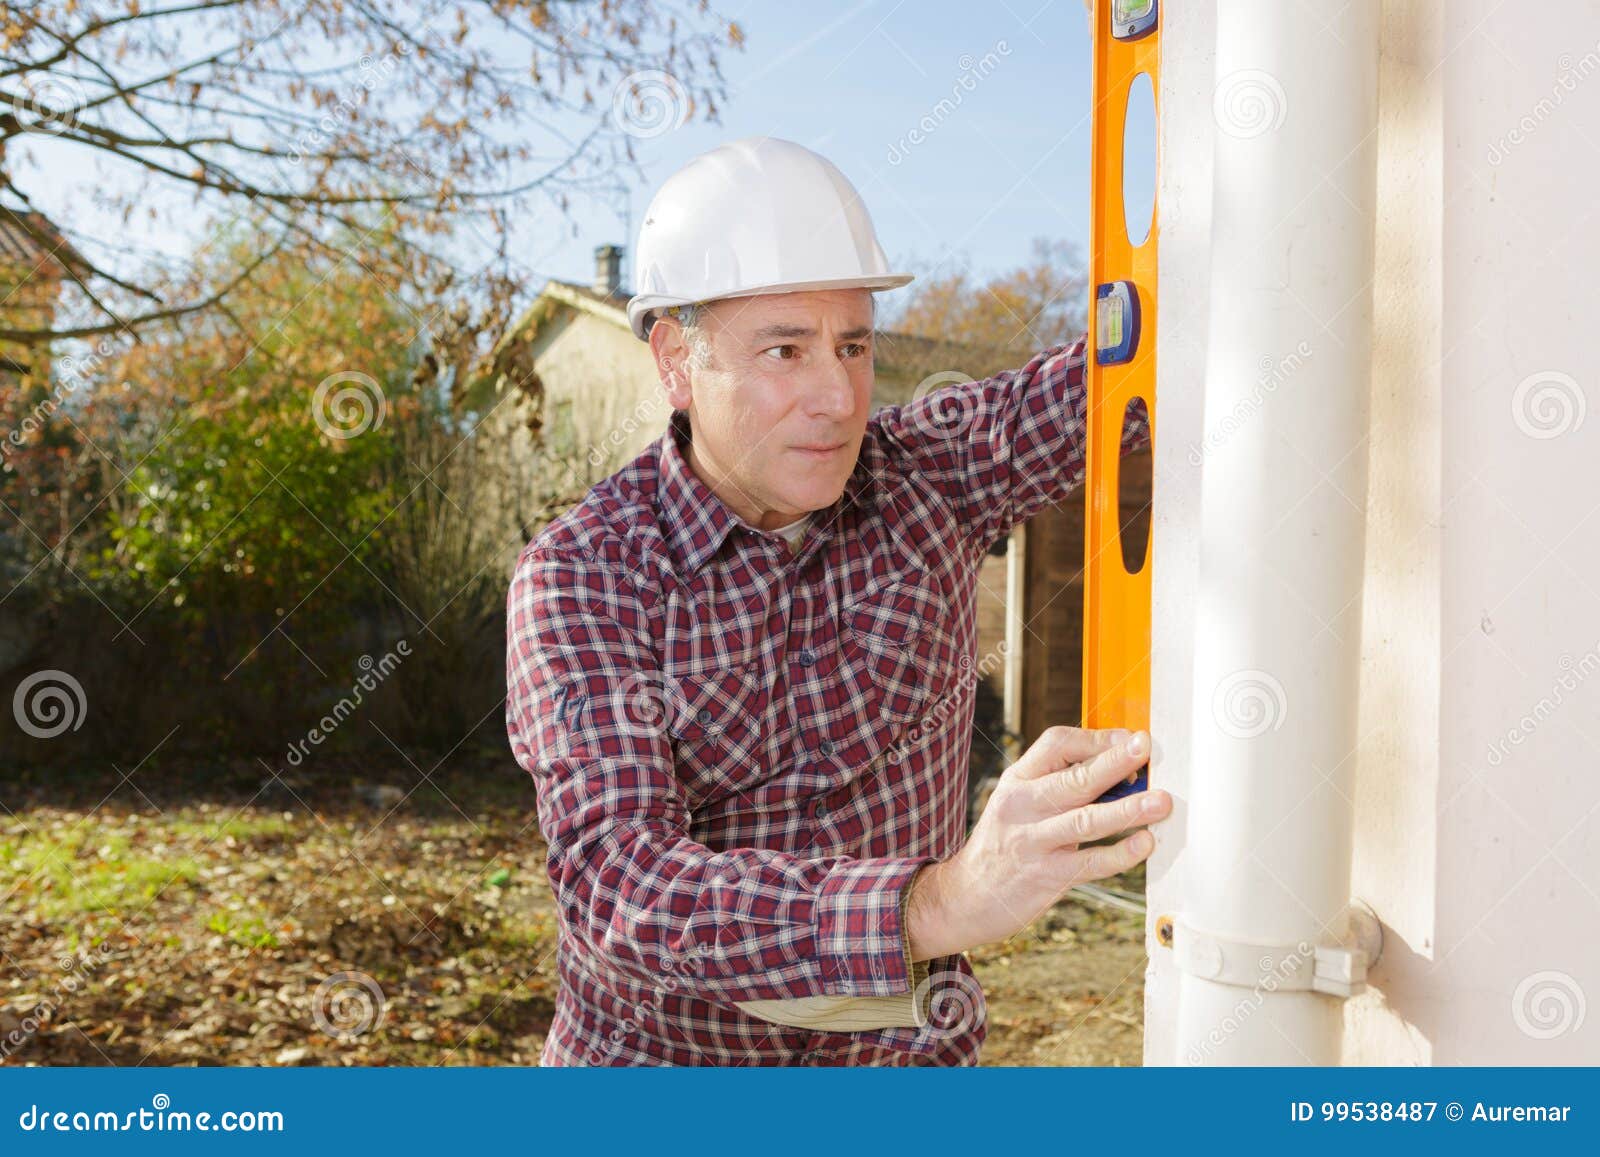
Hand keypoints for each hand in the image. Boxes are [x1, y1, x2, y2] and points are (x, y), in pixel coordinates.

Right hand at [906, 726, 1169, 960]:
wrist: (967, 894)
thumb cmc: (1006, 842)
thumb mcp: (1020, 801)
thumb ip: (1061, 784)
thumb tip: (1124, 769)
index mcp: (1018, 779)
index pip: (1056, 743)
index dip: (1096, 739)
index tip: (1129, 740)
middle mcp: (1022, 805)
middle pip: (1074, 779)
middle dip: (1114, 763)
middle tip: (1146, 750)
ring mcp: (1032, 842)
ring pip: (1085, 821)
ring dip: (1127, 810)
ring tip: (1160, 802)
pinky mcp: (1046, 876)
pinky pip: (1090, 863)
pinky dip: (1120, 854)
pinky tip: (1144, 844)